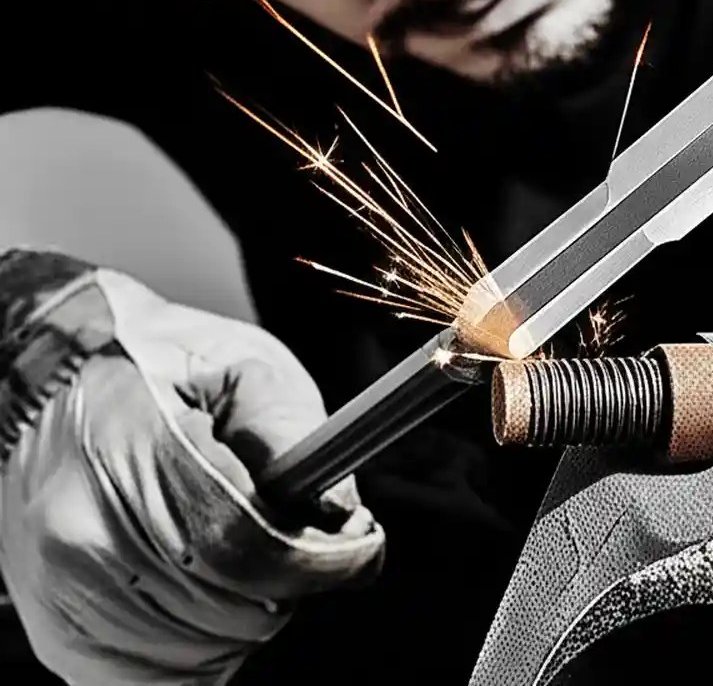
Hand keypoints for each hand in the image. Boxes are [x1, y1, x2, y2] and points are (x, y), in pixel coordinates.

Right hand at [0, 265, 384, 684]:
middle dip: (292, 577)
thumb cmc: (150, 369)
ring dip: (251, 609)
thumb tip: (337, 507)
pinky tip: (212, 593)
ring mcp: (69, 595)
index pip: (247, 545)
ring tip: (238, 549)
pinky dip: (208, 645)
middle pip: (235, 604)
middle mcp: (86, 538)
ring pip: (211, 646)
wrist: (47, 384)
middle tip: (298, 536)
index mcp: (130, 457)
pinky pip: (168, 675)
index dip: (322, 558)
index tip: (359, 545)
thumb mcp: (236, 364)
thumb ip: (291, 429)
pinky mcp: (65, 637)